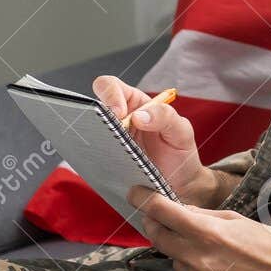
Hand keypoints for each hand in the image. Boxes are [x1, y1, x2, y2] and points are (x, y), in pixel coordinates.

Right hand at [92, 75, 217, 203]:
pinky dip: (96, 157)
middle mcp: (118, 119)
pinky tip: (110, 163)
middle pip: (93, 107)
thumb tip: (138, 116)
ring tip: (112, 150)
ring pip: (89, 132)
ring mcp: (110, 140)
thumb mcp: (181, 130)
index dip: (109, 95)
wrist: (180, 183)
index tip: (119, 113)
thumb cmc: (180, 151)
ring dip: (96, 138)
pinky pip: (93, 154)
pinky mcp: (106, 159)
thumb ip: (166, 116)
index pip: (111, 86)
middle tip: (112, 134)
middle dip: (96, 117)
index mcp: (135, 103)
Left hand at [128, 185, 270, 270]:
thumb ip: (202, 215)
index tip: (135, 193)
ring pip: (174, 260)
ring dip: (182, 251)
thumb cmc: (266, 243)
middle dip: (155, 224)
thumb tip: (178, 210)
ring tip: (210, 250)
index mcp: (207, 233)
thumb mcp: (234, 219)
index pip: (163, 212)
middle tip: (160, 217)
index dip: (145, 200)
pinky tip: (218, 270)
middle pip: (158, 237)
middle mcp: (198, 258)